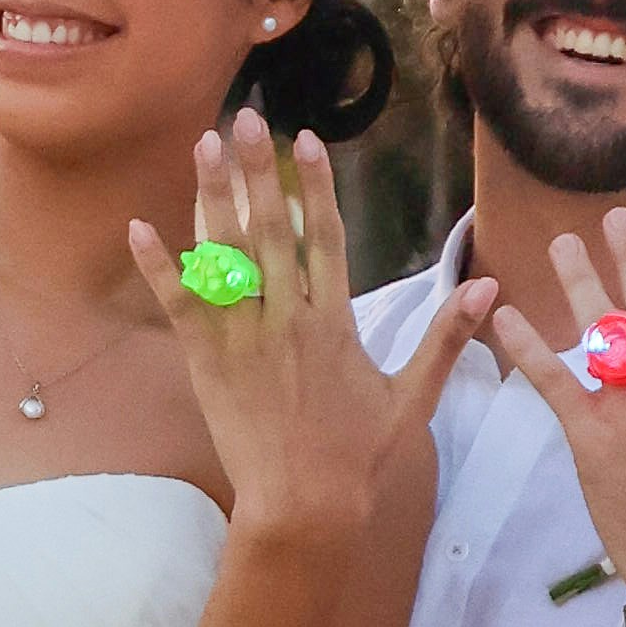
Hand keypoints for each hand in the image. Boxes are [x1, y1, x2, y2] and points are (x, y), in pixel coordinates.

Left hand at [124, 113, 496, 550]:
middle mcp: (286, 320)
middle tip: (243, 117)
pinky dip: (159, 267)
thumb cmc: (358, 457)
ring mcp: (243, 339)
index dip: (315, 186)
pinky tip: (138, 228)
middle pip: (269, 230)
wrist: (304, 509)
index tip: (304, 140)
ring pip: (224, 255)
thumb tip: (487, 288)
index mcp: (334, 322)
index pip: (324, 237)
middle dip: (256, 170)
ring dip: (210, 197)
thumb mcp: (412, 398)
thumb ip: (444, 337)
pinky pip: (180, 305)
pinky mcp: (206, 363)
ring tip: (203, 145)